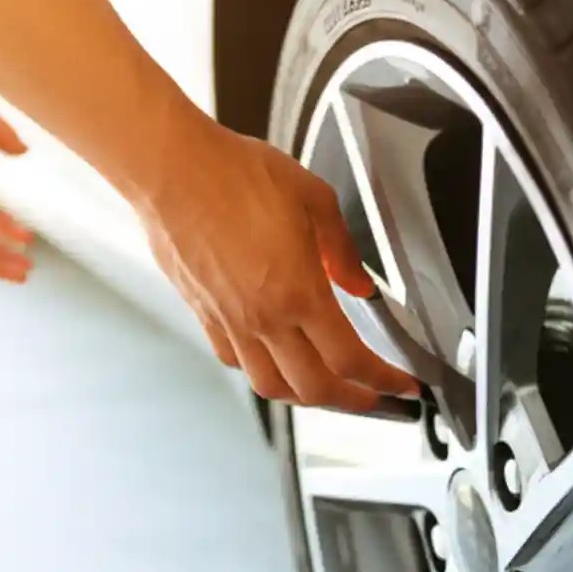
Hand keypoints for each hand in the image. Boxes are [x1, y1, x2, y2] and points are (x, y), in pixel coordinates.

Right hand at [136, 115, 418, 410]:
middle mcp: (262, 318)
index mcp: (297, 292)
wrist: (172, 169)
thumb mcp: (313, 199)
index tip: (400, 385)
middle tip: (373, 398)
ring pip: (271, 386)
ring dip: (305, 396)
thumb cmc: (234, 175)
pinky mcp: (203, 314)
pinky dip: (261, 371)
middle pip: (314, 388)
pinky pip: (235, 361)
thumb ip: (342, 250)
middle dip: (352, 402)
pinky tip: (273, 359)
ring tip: (326, 388)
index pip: (350, 360)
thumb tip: (358, 284)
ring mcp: (229, 321)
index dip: (383, 382)